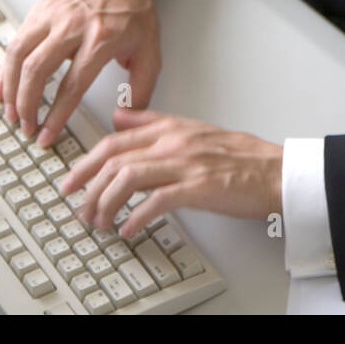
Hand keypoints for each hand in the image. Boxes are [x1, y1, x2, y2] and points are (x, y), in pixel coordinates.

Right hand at [0, 0, 159, 146]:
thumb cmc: (133, 13)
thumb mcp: (149, 52)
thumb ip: (140, 90)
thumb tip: (124, 119)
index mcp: (101, 39)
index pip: (72, 84)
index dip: (56, 115)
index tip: (47, 135)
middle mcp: (72, 26)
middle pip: (37, 69)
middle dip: (26, 104)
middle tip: (26, 127)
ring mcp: (52, 16)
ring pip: (18, 54)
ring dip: (10, 87)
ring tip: (10, 112)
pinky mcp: (38, 11)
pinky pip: (14, 41)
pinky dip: (5, 68)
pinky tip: (2, 86)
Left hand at [59, 107, 283, 237]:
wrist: (274, 171)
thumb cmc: (238, 155)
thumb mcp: (190, 128)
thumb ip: (150, 122)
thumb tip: (118, 115)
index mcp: (168, 128)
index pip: (114, 141)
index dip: (86, 161)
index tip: (71, 180)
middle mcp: (172, 143)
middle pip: (114, 160)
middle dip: (88, 185)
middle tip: (77, 206)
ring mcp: (184, 165)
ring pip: (128, 179)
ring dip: (107, 204)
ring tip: (100, 222)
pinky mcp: (198, 188)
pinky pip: (157, 201)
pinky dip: (137, 216)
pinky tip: (128, 228)